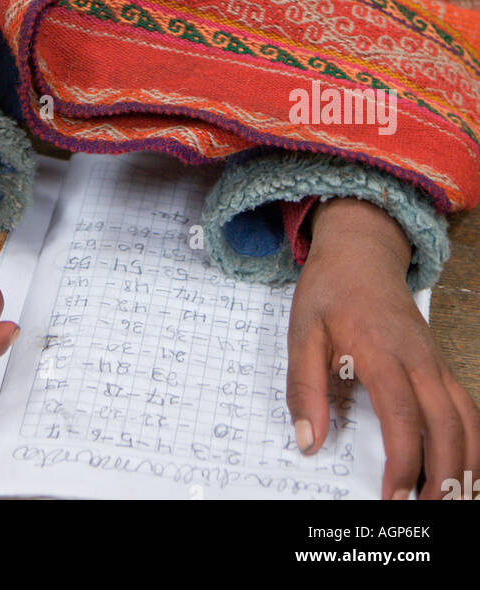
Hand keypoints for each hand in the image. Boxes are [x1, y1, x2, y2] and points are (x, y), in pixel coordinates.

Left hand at [286, 196, 479, 499]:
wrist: (361, 251)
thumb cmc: (330, 291)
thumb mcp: (302, 332)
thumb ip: (303, 388)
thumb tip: (308, 442)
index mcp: (382, 352)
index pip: (403, 416)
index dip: (403, 462)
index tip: (392, 499)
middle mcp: (418, 359)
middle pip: (447, 425)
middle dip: (443, 476)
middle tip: (426, 513)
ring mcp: (435, 361)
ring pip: (466, 419)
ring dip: (466, 463)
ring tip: (453, 501)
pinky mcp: (440, 364)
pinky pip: (466, 407)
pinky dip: (473, 441)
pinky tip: (465, 468)